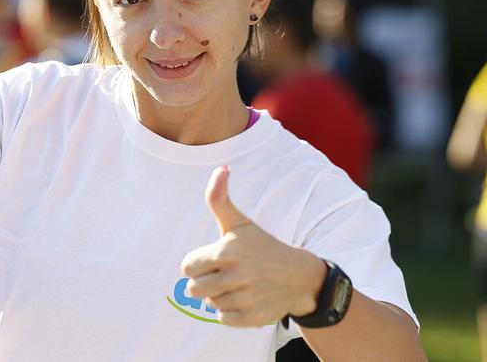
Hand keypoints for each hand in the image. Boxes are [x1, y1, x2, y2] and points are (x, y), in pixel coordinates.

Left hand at [180, 166, 324, 326]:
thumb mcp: (240, 222)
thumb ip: (220, 199)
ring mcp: (245, 297)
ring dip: (219, 296)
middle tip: (224, 274)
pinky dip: (230, 311)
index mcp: (227, 251)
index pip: (187, 266)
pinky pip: (223, 319)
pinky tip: (245, 298)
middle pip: (194, 289)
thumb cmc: (262, 246)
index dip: (197, 263)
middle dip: (205, 282)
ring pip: (210, 304)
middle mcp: (236, 275)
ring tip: (238, 285)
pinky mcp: (253, 318)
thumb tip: (221, 168)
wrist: (299, 276)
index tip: (214, 259)